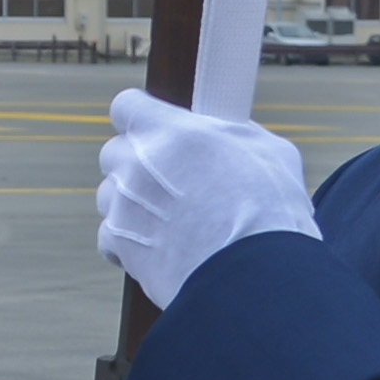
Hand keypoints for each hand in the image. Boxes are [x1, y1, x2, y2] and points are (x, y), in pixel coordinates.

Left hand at [96, 90, 317, 310]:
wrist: (254, 274)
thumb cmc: (270, 211)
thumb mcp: (269, 151)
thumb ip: (233, 133)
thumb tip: (224, 133)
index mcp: (170, 131)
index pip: (126, 105)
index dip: (141, 118)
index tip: (156, 131)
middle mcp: (136, 163)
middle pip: (115, 152)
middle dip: (137, 164)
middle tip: (173, 184)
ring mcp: (122, 204)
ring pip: (110, 195)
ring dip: (132, 204)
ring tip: (173, 222)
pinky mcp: (118, 244)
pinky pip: (109, 236)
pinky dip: (128, 242)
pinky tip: (162, 248)